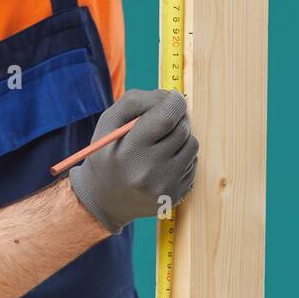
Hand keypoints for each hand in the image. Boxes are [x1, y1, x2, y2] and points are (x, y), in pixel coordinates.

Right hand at [68, 89, 198, 234]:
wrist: (104, 200)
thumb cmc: (107, 154)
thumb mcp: (108, 123)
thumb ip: (136, 102)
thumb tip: (170, 97)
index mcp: (129, 152)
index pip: (166, 118)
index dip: (174, 102)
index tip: (173, 98)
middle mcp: (149, 173)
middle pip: (182, 130)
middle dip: (177, 118)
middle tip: (167, 117)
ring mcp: (165, 187)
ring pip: (192, 145)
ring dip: (181, 137)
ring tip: (161, 143)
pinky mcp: (177, 195)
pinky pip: (193, 163)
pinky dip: (182, 156)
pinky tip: (164, 161)